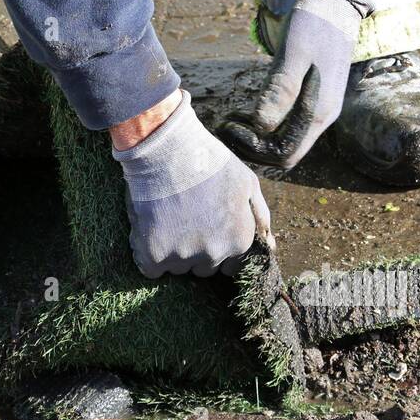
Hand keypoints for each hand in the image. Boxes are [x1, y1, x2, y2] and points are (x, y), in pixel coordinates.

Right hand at [112, 90, 273, 277]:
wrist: (168, 149)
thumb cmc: (210, 163)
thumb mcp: (248, 184)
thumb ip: (260, 218)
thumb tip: (271, 246)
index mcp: (239, 241)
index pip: (229, 267)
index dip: (217, 248)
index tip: (206, 230)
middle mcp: (214, 254)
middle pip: (204, 269)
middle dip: (197, 252)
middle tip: (185, 220)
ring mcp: (183, 256)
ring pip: (178, 269)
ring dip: (172, 253)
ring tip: (168, 220)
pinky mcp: (154, 254)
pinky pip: (151, 270)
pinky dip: (148, 256)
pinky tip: (150, 231)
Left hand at [219, 0, 374, 168]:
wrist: (336, 1)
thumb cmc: (313, 23)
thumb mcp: (294, 54)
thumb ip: (279, 91)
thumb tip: (261, 126)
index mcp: (320, 112)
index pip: (286, 154)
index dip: (255, 149)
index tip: (230, 127)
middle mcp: (323, 117)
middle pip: (285, 153)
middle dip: (253, 147)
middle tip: (224, 127)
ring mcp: (319, 108)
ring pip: (285, 141)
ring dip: (256, 137)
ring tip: (231, 120)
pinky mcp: (313, 98)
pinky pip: (287, 125)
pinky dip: (265, 124)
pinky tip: (246, 111)